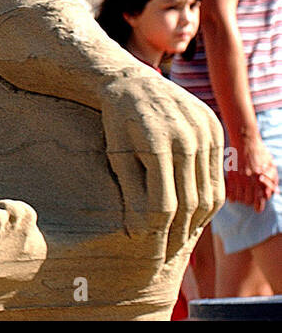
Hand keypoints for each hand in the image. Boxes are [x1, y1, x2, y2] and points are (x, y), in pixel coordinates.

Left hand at [101, 74, 224, 259]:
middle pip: (189, 201)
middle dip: (178, 232)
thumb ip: (130, 190)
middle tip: (167, 252)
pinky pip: (216, 174)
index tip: (149, 247)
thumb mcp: (114, 153)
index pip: (163, 203)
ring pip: (209, 191)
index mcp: (155, 142)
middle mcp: (185, 135)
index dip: (156, 230)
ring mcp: (205, 129)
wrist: (130, 80)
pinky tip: (193, 214)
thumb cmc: (114, 120)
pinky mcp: (214, 127)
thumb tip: (140, 232)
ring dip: (197, 221)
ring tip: (180, 238)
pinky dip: (207, 198)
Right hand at [227, 132, 278, 212]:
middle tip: (249, 202)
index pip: (260, 197)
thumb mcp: (270, 164)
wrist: (245, 141)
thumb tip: (275, 191)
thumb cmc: (260, 152)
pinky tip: (231, 198)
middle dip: (249, 202)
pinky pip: (230, 190)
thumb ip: (273, 178)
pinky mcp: (231, 174)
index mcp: (261, 178)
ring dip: (240, 200)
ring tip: (240, 199)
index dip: (259, 205)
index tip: (257, 209)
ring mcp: (240, 177)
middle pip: (249, 199)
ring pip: (239, 196)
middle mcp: (250, 179)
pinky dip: (231, 196)